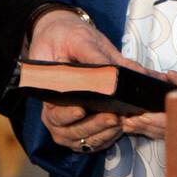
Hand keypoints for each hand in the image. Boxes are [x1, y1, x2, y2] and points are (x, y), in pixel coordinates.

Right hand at [28, 7, 150, 153]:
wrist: (64, 36)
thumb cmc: (66, 36)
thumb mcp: (80, 39)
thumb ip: (99, 56)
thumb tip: (129, 71)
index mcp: (47, 90)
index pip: (53, 111)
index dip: (67, 115)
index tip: (82, 109)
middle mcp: (53, 110)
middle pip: (67, 131)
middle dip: (92, 127)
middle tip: (113, 117)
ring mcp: (67, 120)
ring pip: (80, 140)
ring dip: (101, 135)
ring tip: (120, 122)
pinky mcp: (82, 123)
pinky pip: (91, 140)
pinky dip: (105, 137)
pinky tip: (120, 127)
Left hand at [121, 70, 176, 140]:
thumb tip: (168, 76)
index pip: (168, 120)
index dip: (150, 120)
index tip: (134, 117)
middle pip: (162, 128)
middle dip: (143, 124)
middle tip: (124, 120)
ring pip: (166, 131)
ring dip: (147, 128)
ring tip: (129, 124)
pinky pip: (173, 128)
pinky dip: (157, 127)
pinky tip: (145, 124)